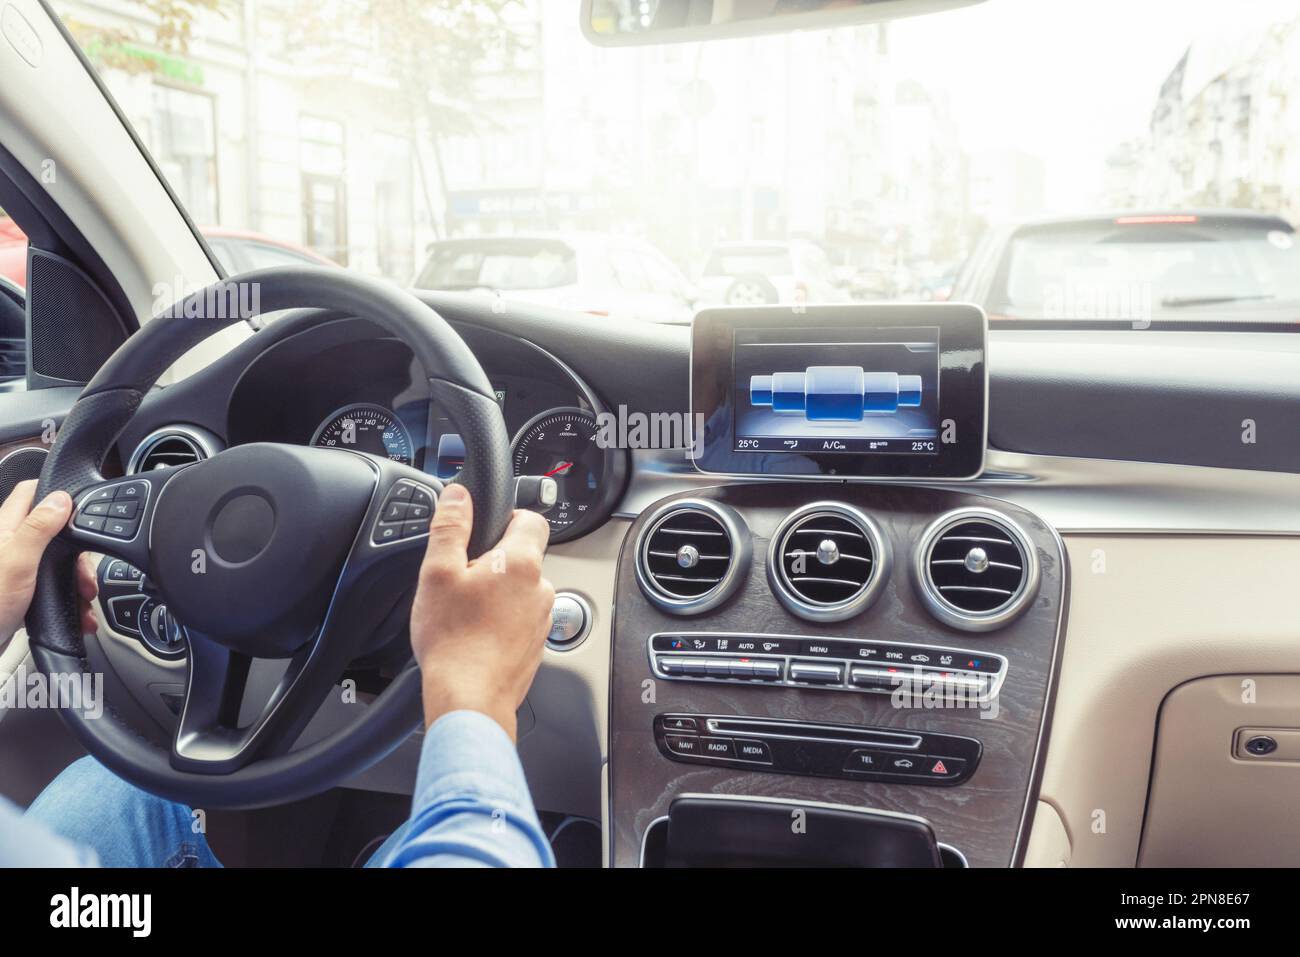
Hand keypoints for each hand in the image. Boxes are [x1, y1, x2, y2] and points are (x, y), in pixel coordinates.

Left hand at [0, 481, 98, 643]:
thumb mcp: (17, 561)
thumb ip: (39, 528)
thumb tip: (61, 498)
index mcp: (6, 529)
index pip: (31, 492)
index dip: (57, 493)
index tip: (81, 508)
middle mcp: (10, 545)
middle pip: (54, 530)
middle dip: (77, 551)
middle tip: (85, 570)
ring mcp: (16, 569)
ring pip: (57, 561)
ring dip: (77, 578)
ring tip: (84, 596)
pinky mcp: (22, 592)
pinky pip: (54, 587)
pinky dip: (69, 597)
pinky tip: (77, 611)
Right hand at [409, 483, 553, 740]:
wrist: (469, 699)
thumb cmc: (453, 640)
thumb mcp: (438, 573)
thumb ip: (451, 527)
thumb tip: (458, 495)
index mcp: (521, 563)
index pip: (532, 519)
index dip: (509, 516)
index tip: (488, 527)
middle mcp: (540, 589)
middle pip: (524, 558)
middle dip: (497, 561)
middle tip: (464, 578)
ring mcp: (541, 620)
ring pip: (521, 592)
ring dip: (499, 594)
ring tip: (466, 612)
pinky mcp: (535, 646)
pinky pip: (520, 622)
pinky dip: (502, 623)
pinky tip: (476, 635)